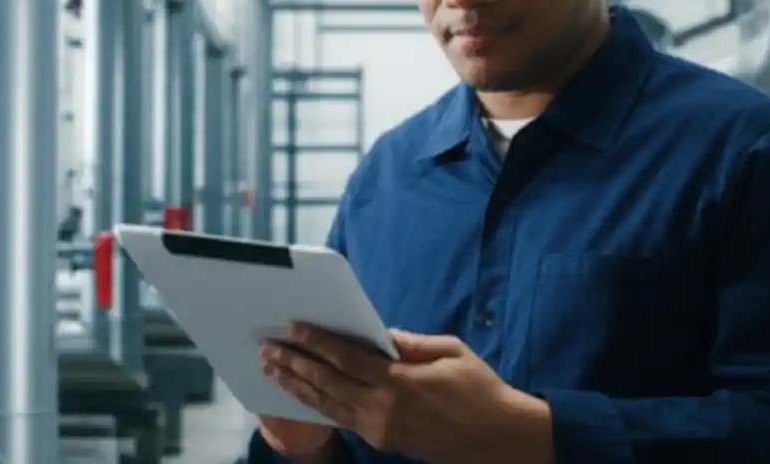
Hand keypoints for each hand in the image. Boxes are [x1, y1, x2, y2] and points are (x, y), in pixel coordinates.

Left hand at [260, 324, 554, 463]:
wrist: (501, 440)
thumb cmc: (481, 390)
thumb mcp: (451, 352)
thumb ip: (409, 343)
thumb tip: (377, 334)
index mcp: (401, 383)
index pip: (348, 358)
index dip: (318, 341)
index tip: (294, 327)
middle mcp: (384, 409)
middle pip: (328, 382)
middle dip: (295, 363)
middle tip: (268, 349)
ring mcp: (381, 429)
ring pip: (329, 405)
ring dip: (298, 386)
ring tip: (273, 370)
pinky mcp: (383, 441)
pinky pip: (343, 419)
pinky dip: (319, 405)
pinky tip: (302, 394)